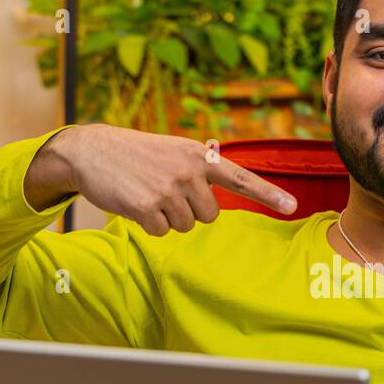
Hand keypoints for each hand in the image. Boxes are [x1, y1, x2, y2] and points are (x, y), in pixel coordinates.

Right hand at [30, 124, 297, 234]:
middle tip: (165, 192)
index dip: (268, 194)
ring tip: (147, 193)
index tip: (292, 206)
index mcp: (198, 156)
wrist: (90, 151)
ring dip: (167, 218)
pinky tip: (135, 202)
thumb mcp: (172, 152)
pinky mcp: (148, 207)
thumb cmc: (135, 155)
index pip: (241, 179)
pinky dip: (148, 224)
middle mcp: (188, 171)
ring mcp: (169, 189)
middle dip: (189, 211)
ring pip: (186, 226)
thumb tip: (214, 206)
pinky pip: (162, 232)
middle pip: (209, 216)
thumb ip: (198, 171)